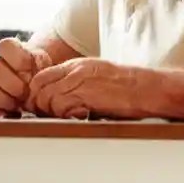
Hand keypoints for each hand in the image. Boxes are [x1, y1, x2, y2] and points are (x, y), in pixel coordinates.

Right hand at [0, 38, 52, 117]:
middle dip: (13, 85)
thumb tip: (38, 76)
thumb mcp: (41, 62)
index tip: (31, 71)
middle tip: (25, 93)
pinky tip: (10, 112)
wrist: (27, 82)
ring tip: (18, 104)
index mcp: (4, 48)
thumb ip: (40, 64)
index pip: (5, 47)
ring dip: (5, 100)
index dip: (20, 61)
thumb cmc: (34, 71)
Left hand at [26, 57, 145, 119]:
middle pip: (39, 88)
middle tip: (47, 116)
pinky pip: (62, 107)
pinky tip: (77, 117)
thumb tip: (54, 97)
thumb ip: (74, 82)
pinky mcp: (88, 96)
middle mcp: (75, 71)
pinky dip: (64, 116)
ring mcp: (81, 82)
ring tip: (66, 117)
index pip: (40, 77)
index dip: (35, 94)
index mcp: (76, 65)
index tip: (39, 106)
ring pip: (48, 98)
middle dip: (39, 105)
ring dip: (52, 112)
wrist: (148, 89)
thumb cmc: (126, 86)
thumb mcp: (95, 76)